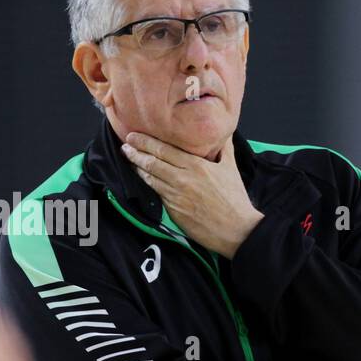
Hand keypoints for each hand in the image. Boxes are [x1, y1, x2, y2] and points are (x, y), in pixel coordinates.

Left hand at [120, 133, 262, 257]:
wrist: (235, 229)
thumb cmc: (234, 199)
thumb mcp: (231, 167)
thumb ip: (224, 147)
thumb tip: (223, 131)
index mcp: (196, 165)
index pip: (164, 150)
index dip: (146, 142)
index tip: (134, 135)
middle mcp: (182, 178)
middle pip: (152, 161)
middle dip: (136, 151)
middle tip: (125, 144)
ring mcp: (175, 195)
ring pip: (150, 177)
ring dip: (136, 167)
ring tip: (128, 157)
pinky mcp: (172, 209)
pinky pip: (155, 192)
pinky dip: (145, 182)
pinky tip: (140, 177)